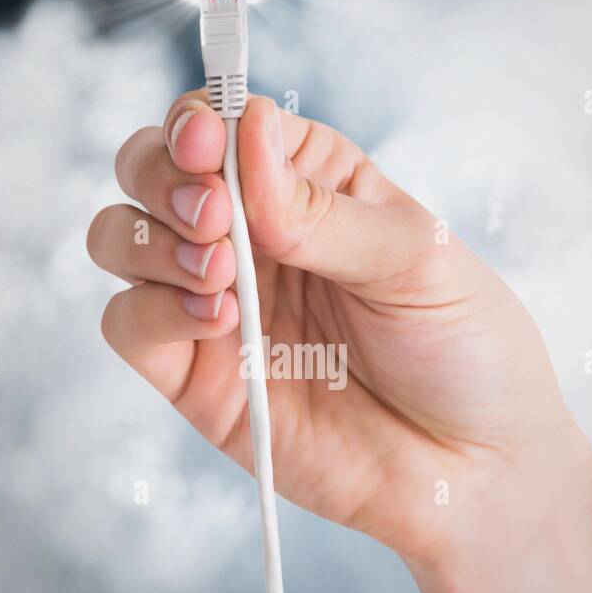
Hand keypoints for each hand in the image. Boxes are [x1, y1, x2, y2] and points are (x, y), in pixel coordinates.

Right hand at [88, 92, 585, 569]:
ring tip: (222, 275)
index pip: (219, 121)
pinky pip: (126, 325)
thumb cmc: (465, 351)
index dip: (198, 122)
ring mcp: (218, 305)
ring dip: (151, 242)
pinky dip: (150, 312)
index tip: (210, 144)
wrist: (473, 471)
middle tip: (216, 216)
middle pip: (149, 168)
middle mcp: (252, 235)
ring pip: (118, 237)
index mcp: (310, 183)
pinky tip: (219, 322)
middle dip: (162, 176)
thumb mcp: (415, 260)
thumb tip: (244, 129)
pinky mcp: (197, 377)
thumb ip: (321, 208)